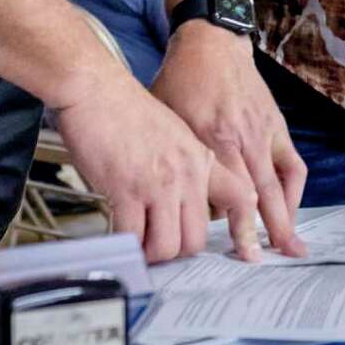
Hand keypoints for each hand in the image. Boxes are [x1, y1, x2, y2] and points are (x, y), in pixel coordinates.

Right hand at [51, 60, 256, 263]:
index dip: (245, 232)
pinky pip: (133, 237)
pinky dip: (126, 244)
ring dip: (151, 252)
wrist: (97, 88)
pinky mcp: (128, 188)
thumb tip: (184, 205)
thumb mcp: (174, 135)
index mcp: (202, 158)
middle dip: (176, 250)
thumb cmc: (127, 111)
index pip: (241, 199)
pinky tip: (118, 234)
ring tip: (137, 241)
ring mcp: (160, 182)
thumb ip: (186, 166)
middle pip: (196, 238)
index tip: (247, 255)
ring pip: (168, 246)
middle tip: (158, 243)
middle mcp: (187, 173)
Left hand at [154, 23, 307, 259]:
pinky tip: (290, 207)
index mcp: (215, 137)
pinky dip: (294, 189)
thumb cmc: (181, 82)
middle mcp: (245, 137)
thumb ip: (179, 160)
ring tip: (290, 244)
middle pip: (262, 192)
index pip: (234, 191)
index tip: (245, 252)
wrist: (211, 43)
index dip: (240, 224)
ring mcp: (265, 131)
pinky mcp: (277, 125)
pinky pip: (293, 163)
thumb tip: (180, 205)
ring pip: (281, 182)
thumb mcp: (168, 119)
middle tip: (275, 259)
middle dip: (269, 229)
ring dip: (287, 215)